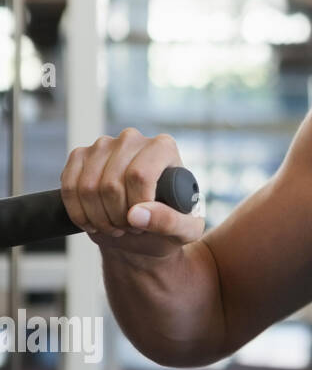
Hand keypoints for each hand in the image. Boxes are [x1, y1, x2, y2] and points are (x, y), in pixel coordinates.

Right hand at [59, 128, 205, 261]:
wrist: (142, 230)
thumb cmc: (169, 225)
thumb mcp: (184, 230)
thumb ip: (171, 222)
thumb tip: (137, 214)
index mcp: (163, 147)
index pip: (140, 175)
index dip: (136, 206)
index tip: (142, 223)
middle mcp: (133, 139)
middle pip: (112, 183)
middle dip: (117, 216)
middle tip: (129, 228)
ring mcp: (103, 145)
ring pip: (88, 187)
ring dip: (98, 217)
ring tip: (115, 226)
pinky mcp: (80, 156)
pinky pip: (68, 186)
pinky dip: (78, 212)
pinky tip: (92, 221)